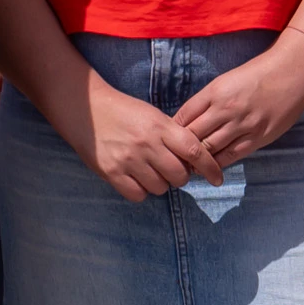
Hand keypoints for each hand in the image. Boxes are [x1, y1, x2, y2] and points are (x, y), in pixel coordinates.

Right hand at [77, 76, 223, 201]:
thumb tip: (194, 160)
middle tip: (170, 170)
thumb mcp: (154, 116)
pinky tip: (136, 179)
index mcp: (161, 127)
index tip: (217, 179)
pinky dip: (141, 191)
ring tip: (150, 172)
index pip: (195, 151)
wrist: (86, 109)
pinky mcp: (111, 172)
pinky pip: (137, 195)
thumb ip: (173, 136)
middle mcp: (147, 144)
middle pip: (180, 176)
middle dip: (180, 177)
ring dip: (160, 184)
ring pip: (160, 187)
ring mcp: (128, 159)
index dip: (210, 168)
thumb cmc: (124, 111)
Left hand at [173, 35, 303, 166]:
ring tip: (188, 166)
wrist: (292, 74)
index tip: (167, 140)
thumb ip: (206, 101)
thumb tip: (187, 122)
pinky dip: (218, 163)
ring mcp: (243, 125)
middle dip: (180, 149)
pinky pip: (231, 155)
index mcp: (214, 92)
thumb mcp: (225, 81)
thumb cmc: (258, 75)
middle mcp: (226, 109)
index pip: (182, 117)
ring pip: (209, 149)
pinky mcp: (258, 137)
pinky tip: (211, 167)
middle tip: (172, 158)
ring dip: (197, 159)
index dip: (171, 131)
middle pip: (192, 136)